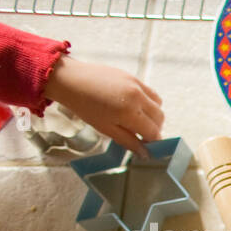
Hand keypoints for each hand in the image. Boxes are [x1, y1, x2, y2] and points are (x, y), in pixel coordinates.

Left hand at [43, 56, 163, 155]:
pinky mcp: (133, 77)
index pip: (153, 132)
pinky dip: (149, 102)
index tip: (147, 146)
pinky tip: (135, 106)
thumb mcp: (106, 129)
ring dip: (154, 115)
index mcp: (129, 112)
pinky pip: (150, 92)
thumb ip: (128, 141)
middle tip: (143, 134)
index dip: (152, 142)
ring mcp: (136, 85)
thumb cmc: (85, 106)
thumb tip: (145, 153)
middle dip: (155, 129)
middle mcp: (137, 97)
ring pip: (158, 105)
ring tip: (140, 119)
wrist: (71, 80)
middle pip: (159, 118)